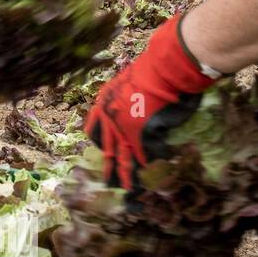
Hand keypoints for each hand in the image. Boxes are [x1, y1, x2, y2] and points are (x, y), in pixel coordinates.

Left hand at [85, 13, 217, 189]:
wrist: (163, 69)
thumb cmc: (151, 73)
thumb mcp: (128, 86)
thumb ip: (126, 103)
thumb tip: (133, 115)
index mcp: (102, 102)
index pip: (94, 129)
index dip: (101, 142)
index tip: (104, 152)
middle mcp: (106, 115)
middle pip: (105, 146)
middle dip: (108, 164)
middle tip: (107, 179)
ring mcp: (120, 125)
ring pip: (119, 154)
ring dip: (124, 172)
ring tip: (125, 187)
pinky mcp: (136, 132)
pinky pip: (137, 151)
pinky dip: (142, 161)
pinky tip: (145, 171)